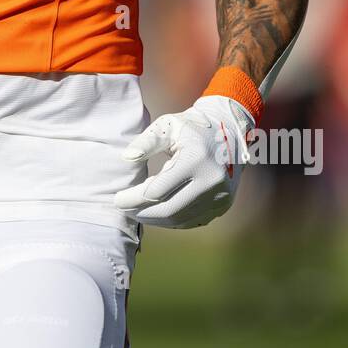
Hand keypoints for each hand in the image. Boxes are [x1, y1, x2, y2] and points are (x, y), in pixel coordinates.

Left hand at [112, 94, 254, 228]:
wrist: (230, 130)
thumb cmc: (192, 127)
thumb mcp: (167, 126)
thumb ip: (146, 142)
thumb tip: (126, 158)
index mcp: (195, 160)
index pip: (156, 191)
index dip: (133, 199)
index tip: (117, 199)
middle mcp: (211, 181)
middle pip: (168, 210)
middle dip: (141, 213)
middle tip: (125, 209)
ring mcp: (220, 196)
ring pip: (180, 219)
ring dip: (155, 219)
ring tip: (138, 211)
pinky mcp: (223, 205)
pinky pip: (192, 221)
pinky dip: (172, 219)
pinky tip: (158, 212)